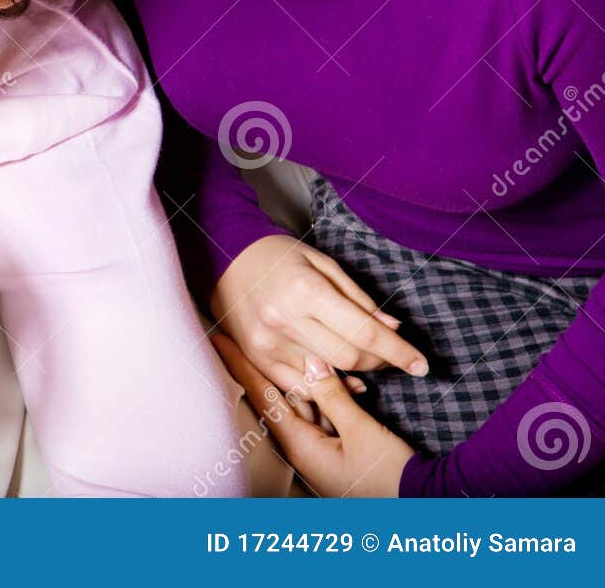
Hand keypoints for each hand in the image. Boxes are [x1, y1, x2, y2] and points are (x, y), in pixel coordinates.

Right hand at [210, 234, 427, 395]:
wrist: (225, 258)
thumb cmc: (279, 256)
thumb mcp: (323, 264)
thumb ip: (358, 299)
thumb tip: (392, 329)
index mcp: (304, 290)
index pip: (364, 331)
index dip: (398, 351)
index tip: (421, 364)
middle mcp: (284, 320)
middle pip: (349, 357)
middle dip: (379, 360)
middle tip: (390, 354)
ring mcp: (267, 343)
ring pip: (328, 376)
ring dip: (356, 374)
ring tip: (365, 362)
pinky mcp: (257, 358)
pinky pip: (299, 387)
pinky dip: (325, 388)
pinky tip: (340, 379)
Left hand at [214, 337, 414, 496]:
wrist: (421, 507)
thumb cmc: (390, 476)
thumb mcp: (362, 432)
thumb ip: (332, 395)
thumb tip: (310, 361)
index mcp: (298, 445)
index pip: (260, 396)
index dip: (240, 365)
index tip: (220, 340)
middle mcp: (299, 450)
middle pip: (274, 399)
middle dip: (265, 367)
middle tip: (248, 334)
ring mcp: (314, 453)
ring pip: (298, 406)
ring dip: (300, 381)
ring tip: (288, 348)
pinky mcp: (331, 454)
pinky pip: (317, 419)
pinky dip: (321, 399)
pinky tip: (328, 378)